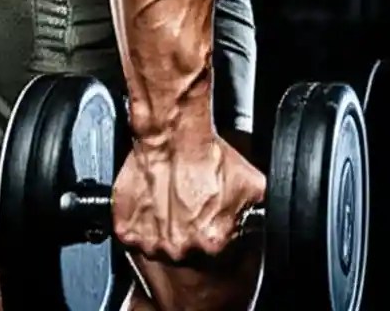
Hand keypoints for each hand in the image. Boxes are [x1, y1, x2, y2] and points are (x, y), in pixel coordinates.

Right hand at [113, 134, 264, 310]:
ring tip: (173, 202)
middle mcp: (181, 247)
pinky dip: (142, 222)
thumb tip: (261, 219)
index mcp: (213, 242)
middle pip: (187, 250)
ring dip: (165, 229)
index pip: (215, 251)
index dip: (213, 233)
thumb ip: (256, 213)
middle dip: (190, 232)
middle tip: (191, 207)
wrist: (173, 138)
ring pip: (160, 245)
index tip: (210, 218)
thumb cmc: (208, 157)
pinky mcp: (127, 230)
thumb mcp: (253, 186)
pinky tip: (154, 202)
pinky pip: (135, 235)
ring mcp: (152, 242)